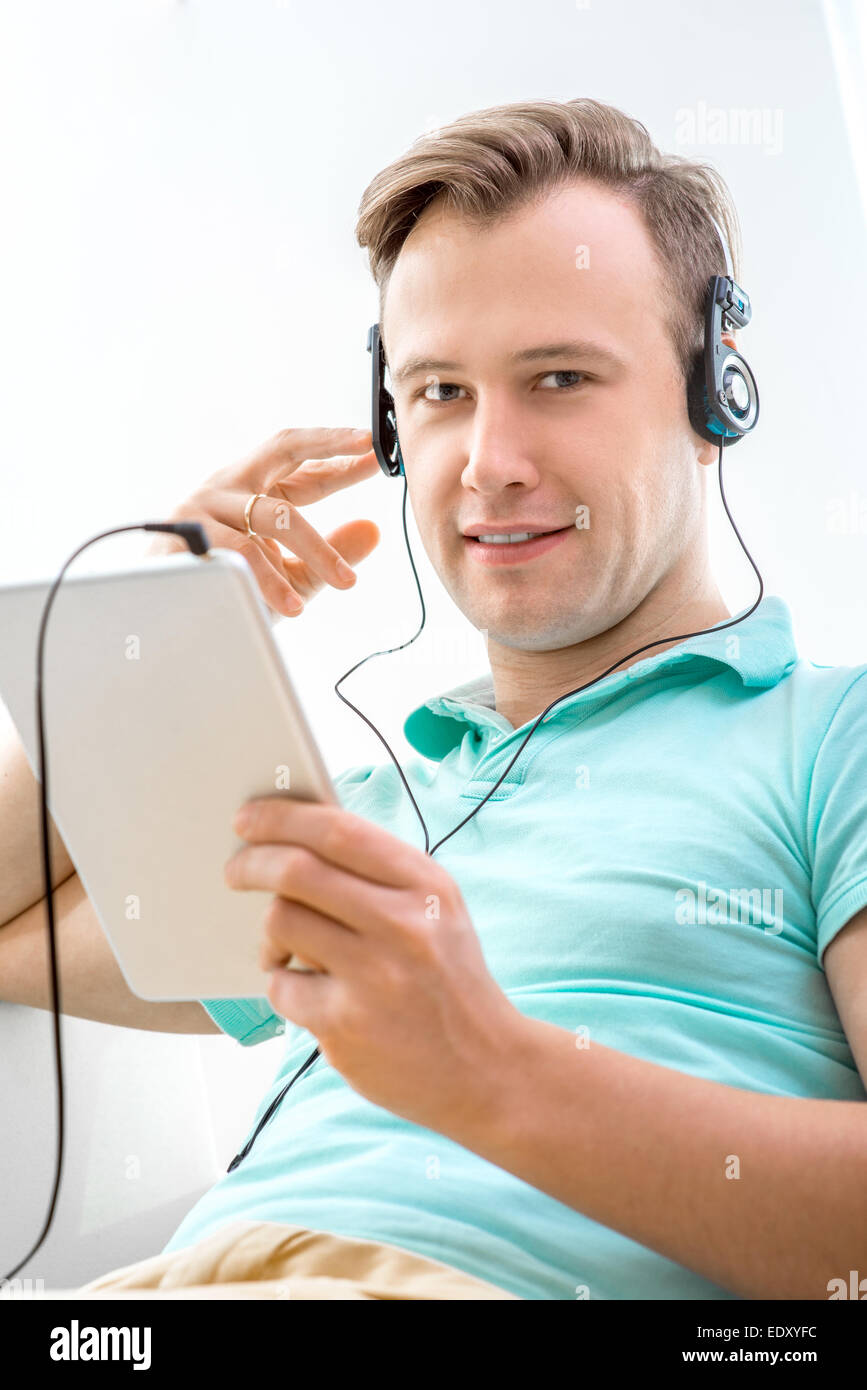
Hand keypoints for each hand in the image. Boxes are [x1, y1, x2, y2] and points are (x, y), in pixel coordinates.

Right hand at [145, 426, 381, 618]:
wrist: (162, 626)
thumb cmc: (226, 593)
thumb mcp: (290, 576)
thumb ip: (328, 555)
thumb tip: (374, 530)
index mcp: (251, 491)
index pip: (303, 465)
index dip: (340, 458)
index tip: (377, 454)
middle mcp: (229, 486)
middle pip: (282, 446)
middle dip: (327, 444)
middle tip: (367, 450)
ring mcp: (205, 505)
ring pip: (274, 514)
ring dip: (316, 549)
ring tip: (345, 582)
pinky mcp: (186, 534)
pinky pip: (240, 552)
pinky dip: (270, 580)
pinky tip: (291, 605)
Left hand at [223, 796, 522, 1136]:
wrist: (486, 1068)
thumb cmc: (449, 980)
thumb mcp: (437, 910)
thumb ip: (380, 873)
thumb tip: (297, 838)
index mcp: (425, 885)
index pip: (339, 830)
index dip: (282, 817)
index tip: (248, 818)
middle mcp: (402, 924)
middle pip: (296, 871)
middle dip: (251, 864)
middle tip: (235, 871)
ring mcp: (373, 977)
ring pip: (280, 923)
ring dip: (268, 934)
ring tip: (281, 948)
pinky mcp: (344, 1025)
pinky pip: (281, 986)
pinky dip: (284, 986)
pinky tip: (311, 995)